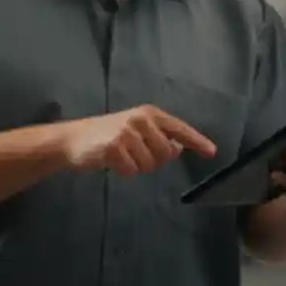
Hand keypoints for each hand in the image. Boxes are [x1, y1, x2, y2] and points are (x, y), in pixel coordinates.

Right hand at [61, 105, 216, 175]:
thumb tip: (178, 149)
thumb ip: (158, 137)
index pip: (178, 128)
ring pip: (149, 164)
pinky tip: (112, 161)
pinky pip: (131, 171)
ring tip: (121, 155)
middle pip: (166, 153)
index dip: (196, 141)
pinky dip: (124, 171)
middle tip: (135, 154)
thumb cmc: (107, 134)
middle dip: (154, 160)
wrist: (73, 138)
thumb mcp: (136, 129)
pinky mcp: (114, 148)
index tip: (211, 152)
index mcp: (149, 114)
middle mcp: (140, 120)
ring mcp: (127, 133)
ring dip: (137, 166)